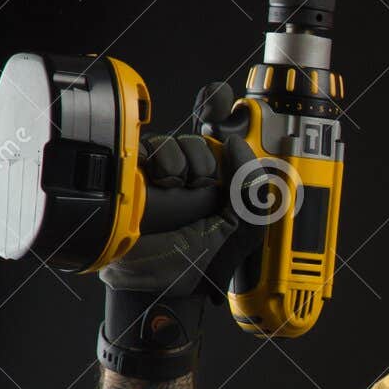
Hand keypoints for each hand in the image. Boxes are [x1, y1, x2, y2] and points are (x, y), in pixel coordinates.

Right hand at [95, 82, 266, 377]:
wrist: (146, 283)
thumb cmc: (189, 267)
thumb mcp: (236, 232)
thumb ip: (250, 195)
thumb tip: (246, 152)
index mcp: (224, 195)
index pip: (235, 154)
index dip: (237, 127)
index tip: (233, 105)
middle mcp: (198, 182)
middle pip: (212, 142)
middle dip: (213, 155)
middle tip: (204, 180)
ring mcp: (167, 176)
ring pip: (186, 141)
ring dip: (189, 160)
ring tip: (180, 188)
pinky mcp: (138, 173)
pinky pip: (157, 145)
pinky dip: (164, 158)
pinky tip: (162, 182)